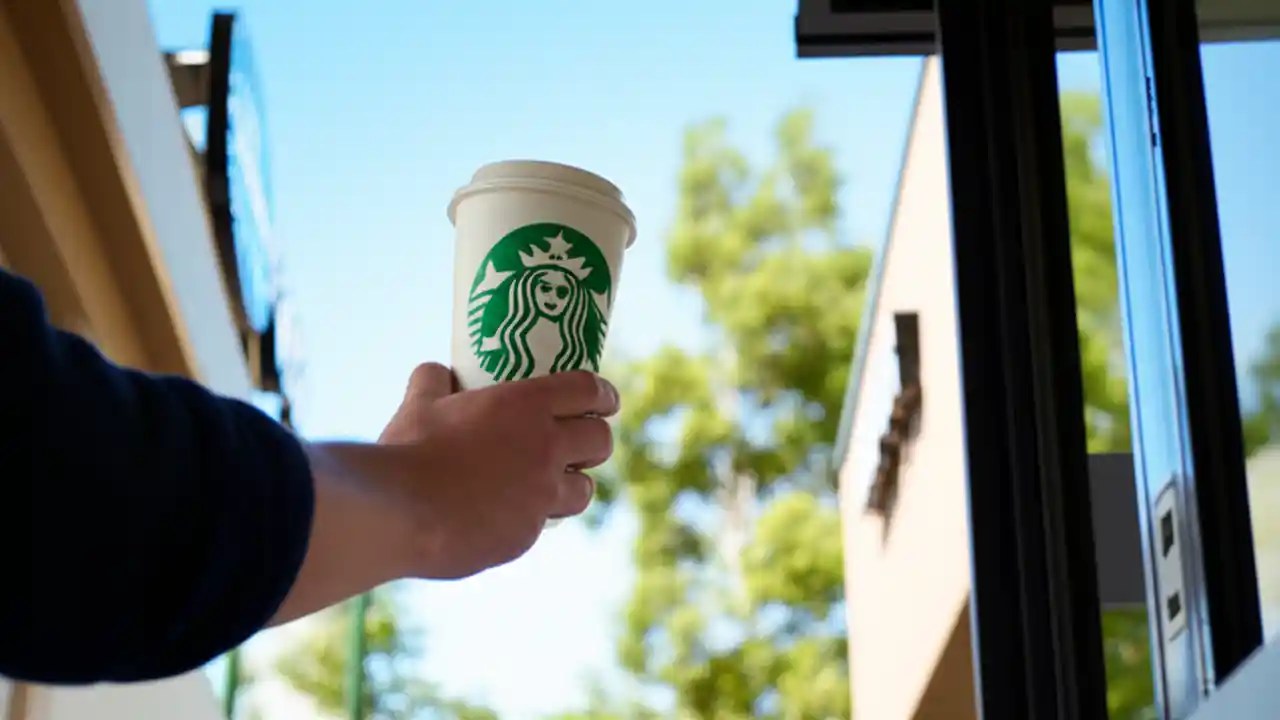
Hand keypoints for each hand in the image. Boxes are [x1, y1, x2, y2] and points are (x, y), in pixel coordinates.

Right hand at [271, 363, 617, 624]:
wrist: (398, 513)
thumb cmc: (408, 450)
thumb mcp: (419, 403)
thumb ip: (433, 380)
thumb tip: (437, 371)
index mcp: (527, 406)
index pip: (588, 391)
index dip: (602, 393)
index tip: (605, 399)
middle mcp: (546, 449)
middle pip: (600, 441)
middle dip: (596, 439)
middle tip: (582, 439)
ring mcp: (540, 497)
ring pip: (583, 490)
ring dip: (574, 483)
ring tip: (556, 482)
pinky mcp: (526, 536)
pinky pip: (542, 524)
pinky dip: (533, 517)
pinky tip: (511, 514)